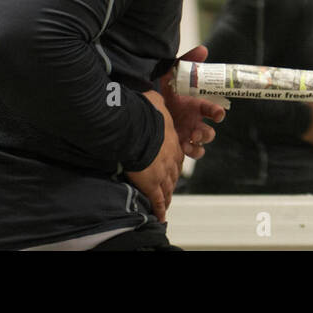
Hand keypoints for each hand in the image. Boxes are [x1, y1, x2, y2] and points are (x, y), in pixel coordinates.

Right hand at [127, 90, 182, 221]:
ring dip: (167, 196)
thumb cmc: (144, 113)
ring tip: (165, 205)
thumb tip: (151, 96)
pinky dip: (160, 208)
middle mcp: (170, 157)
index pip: (176, 154)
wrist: (137, 128)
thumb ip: (155, 102)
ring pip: (167, 187)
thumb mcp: (154, 102)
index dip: (174, 162)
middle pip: (173, 173)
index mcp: (171, 139)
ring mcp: (162, 171)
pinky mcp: (151, 183)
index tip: (172, 168)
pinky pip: (157, 199)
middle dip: (172, 181)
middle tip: (170, 190)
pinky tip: (160, 216)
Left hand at [161, 45, 225, 158]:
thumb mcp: (173, 73)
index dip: (218, 112)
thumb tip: (203, 49)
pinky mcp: (180, 143)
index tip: (218, 114)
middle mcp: (196, 121)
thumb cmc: (167, 89)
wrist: (147, 104)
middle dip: (207, 134)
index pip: (213, 110)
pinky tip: (181, 147)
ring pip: (202, 144)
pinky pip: (191, 152)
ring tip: (189, 141)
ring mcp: (188, 134)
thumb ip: (188, 61)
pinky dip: (190, 152)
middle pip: (210, 131)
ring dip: (199, 144)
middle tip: (197, 132)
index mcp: (198, 106)